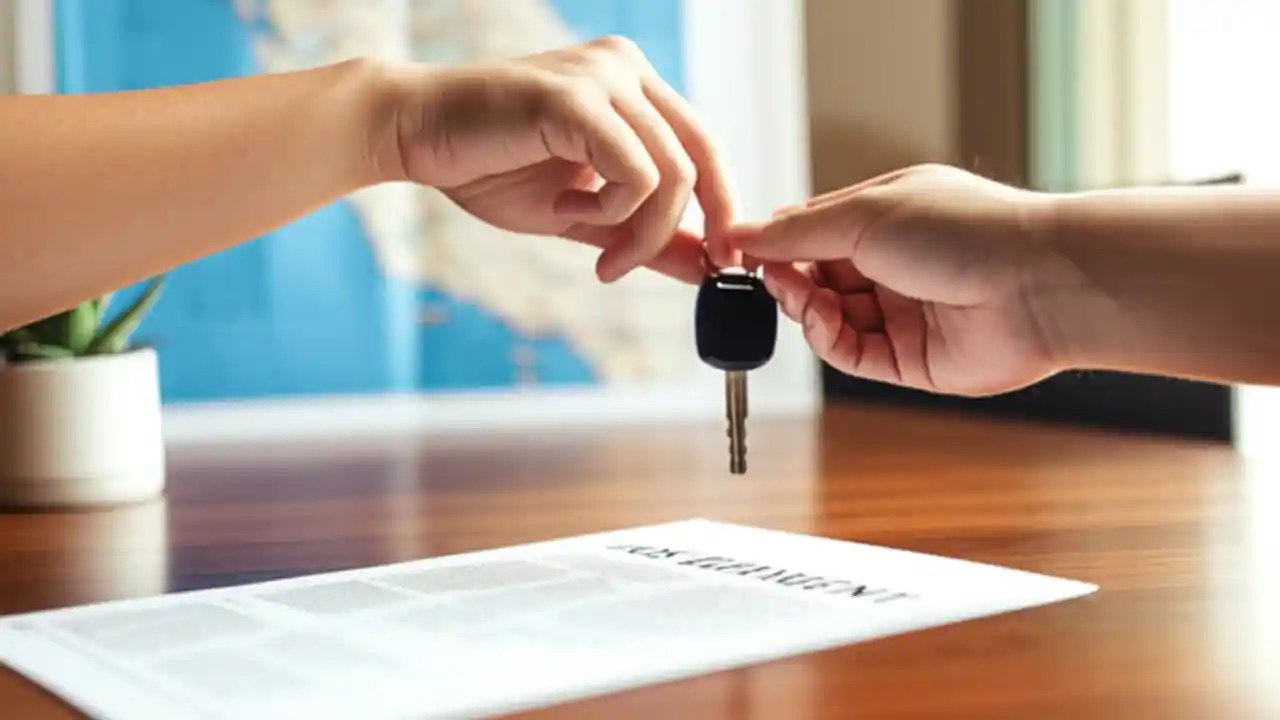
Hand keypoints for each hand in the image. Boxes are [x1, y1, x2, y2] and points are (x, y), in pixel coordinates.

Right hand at [379, 37, 736, 283]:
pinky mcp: (578, 99)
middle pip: (701, 155)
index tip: (720, 260)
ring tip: (594, 248)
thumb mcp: (582, 213)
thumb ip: (641, 233)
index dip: (723, 203)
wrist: (415, 135)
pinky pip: (635, 174)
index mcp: (631, 84)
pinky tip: (565, 211)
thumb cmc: (489, 167)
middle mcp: (625, 69)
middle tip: (701, 271)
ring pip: (671, 173)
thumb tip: (701, 266)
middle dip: (708, 221)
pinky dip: (610, 213)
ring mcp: (604, 77)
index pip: (703, 143)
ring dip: (640, 232)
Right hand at [729, 164, 1071, 395]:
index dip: (779, 243)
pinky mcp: (909, 360)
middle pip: (816, 278)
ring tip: (802, 297)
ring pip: (828, 318)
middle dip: (788, 278)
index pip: (814, 232)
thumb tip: (742, 233)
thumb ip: (799, 232)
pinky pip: (851, 354)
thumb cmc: (965, 232)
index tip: (746, 249)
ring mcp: (901, 313)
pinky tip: (822, 322)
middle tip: (770, 277)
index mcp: (885, 219)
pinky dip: (828, 339)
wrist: (1038, 286)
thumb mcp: (864, 217)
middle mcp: (892, 266)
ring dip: (806, 309)